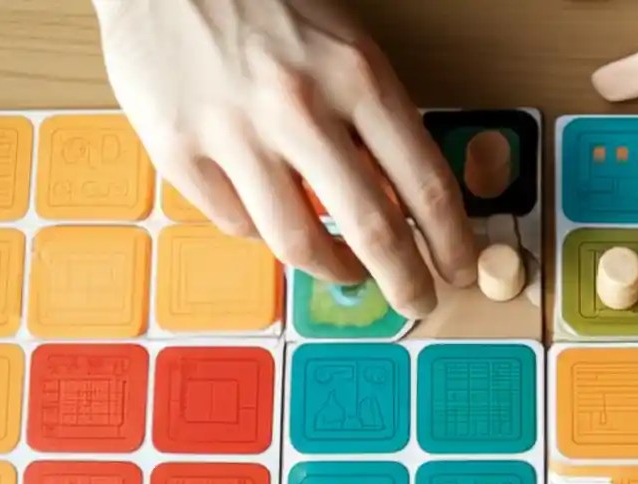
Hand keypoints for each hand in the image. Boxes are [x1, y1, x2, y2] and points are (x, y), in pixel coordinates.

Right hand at [91, 0, 476, 318]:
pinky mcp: (178, 151)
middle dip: (407, 281)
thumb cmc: (268, 5)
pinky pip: (236, 223)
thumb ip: (376, 122)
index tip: (460, 269)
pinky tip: (275, 216)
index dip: (452, 241)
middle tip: (418, 300)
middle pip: (374, 230)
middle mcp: (298, 108)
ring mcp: (234, 134)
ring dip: (337, 271)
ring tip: (350, 272)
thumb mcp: (346, 47)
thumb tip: (409, 204)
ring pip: (300, 243)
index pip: (426, 184)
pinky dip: (263, 231)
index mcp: (356, 76)